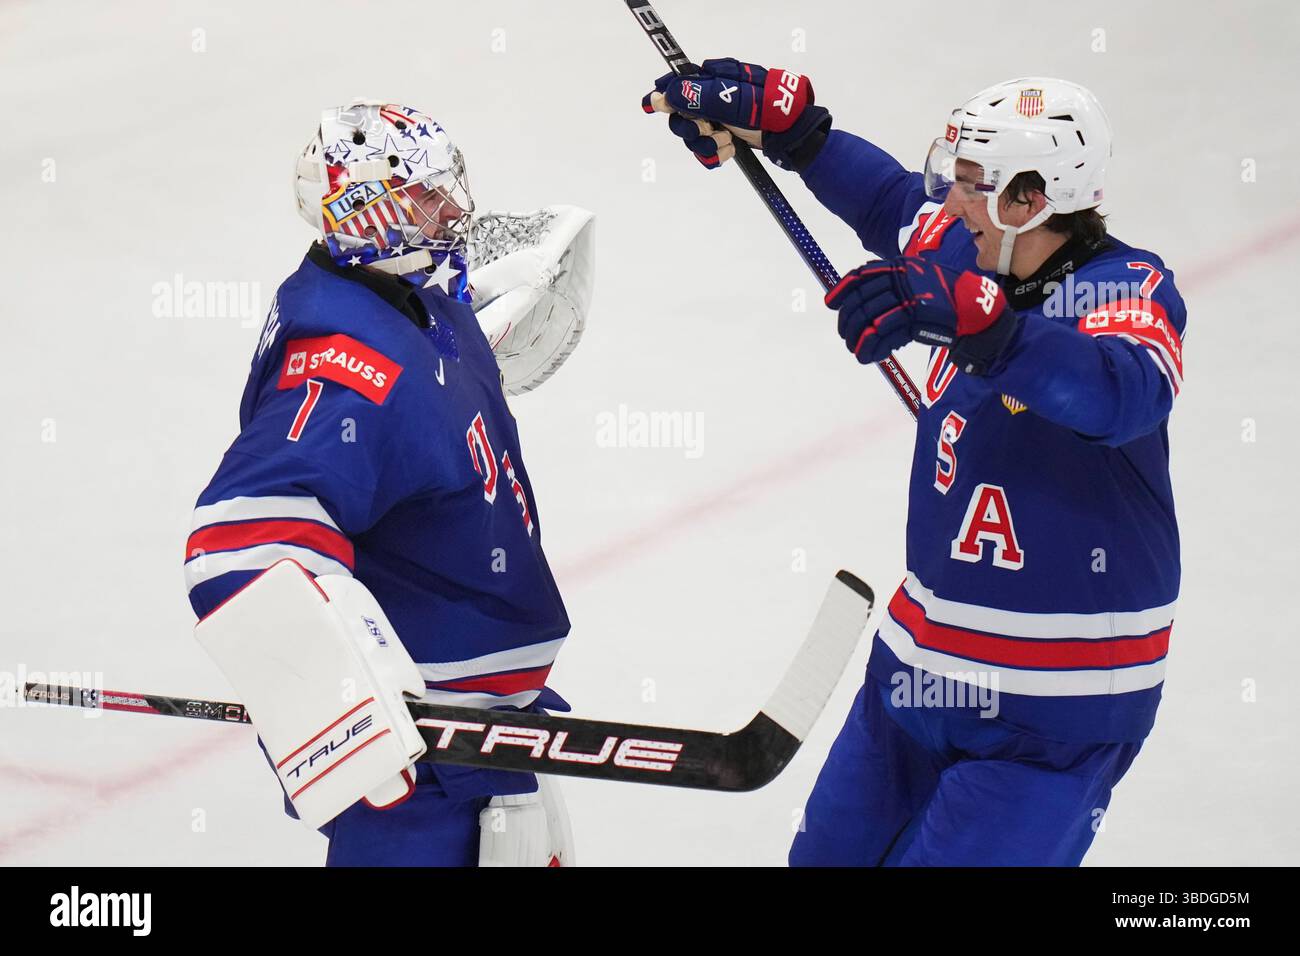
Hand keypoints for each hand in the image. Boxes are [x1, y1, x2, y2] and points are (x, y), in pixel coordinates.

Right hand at [641, 58, 830, 169]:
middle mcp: (715, 96)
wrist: (796, 138)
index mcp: (717, 78)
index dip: (665, 93)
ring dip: (707, 144)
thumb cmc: (772, 112)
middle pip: (681, 114)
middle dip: (692, 128)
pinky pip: (706, 149)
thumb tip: (666, 93)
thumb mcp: (736, 102)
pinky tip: (730, 151)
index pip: (681, 82)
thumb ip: (701, 97)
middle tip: (708, 131)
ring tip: (727, 143)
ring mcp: (720, 118)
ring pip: (693, 136)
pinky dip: (715, 154)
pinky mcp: (726, 136)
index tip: (652, 104)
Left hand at [825, 257, 1021, 373]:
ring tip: (856, 349)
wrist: (974, 307)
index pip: (861, 275)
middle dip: (849, 321)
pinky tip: (868, 356)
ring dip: (857, 338)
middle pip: (860, 301)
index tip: (831, 304)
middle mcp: (900, 277)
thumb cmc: (945, 298)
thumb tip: (864, 304)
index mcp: (899, 266)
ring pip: (868, 318)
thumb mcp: (918, 282)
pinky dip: (871, 347)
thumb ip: (893, 287)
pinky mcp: (914, 314)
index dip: (842, 291)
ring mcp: (907, 295)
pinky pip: (883, 332)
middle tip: (847, 336)